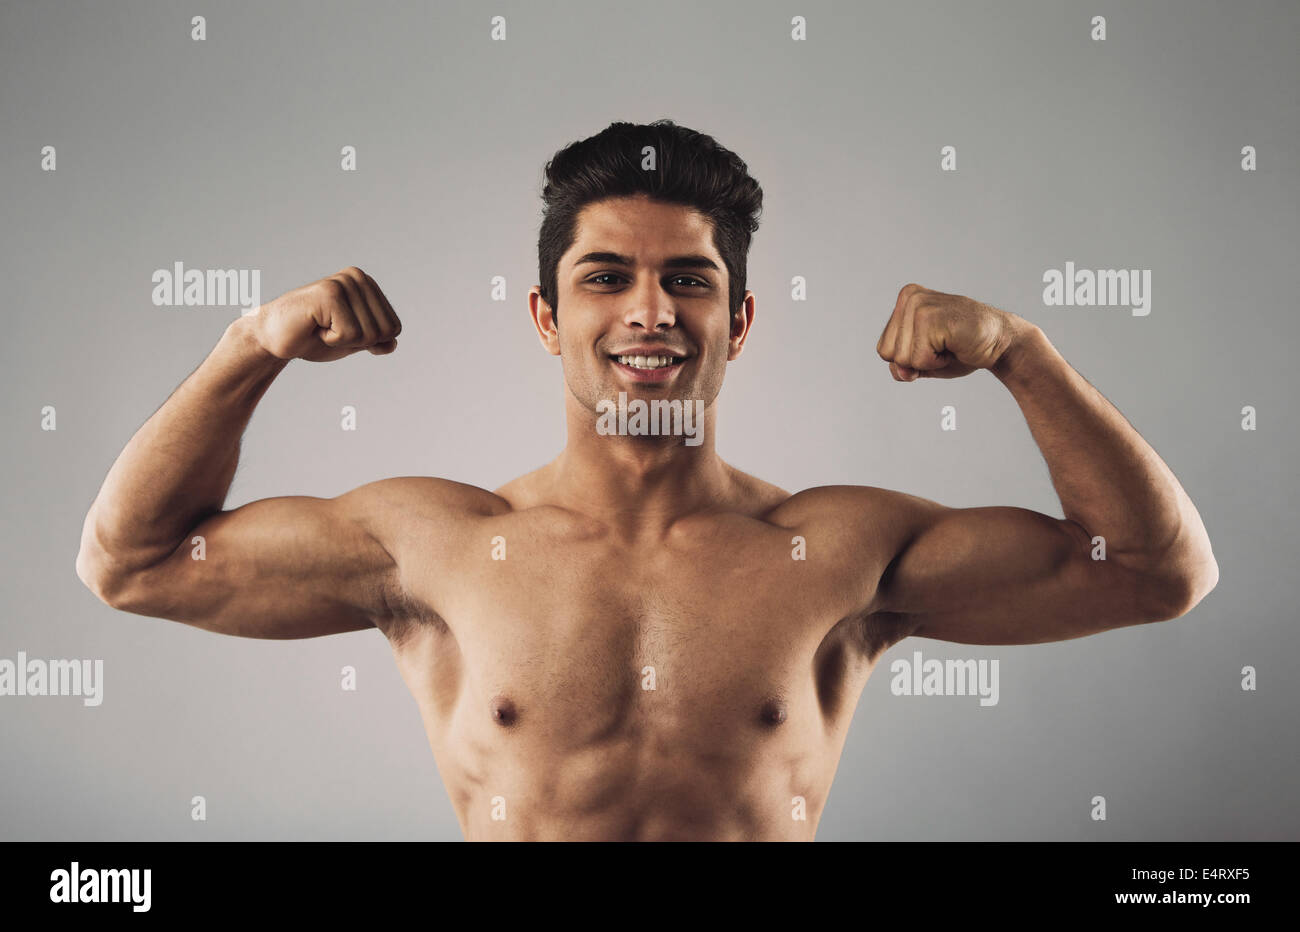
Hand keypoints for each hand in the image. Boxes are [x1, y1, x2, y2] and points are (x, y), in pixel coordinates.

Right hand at [249, 267, 401, 361]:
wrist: (273, 338)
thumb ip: (375, 340)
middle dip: (358, 341)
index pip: (394, 328)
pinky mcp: (330, 293)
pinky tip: (315, 326)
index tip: (342, 331)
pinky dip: (331, 339)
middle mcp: (358, 278)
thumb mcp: (352, 341)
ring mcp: (344, 283)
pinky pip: (350, 333)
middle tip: (329, 330)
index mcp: (367, 285)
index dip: (370, 341)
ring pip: (369, 334)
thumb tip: (392, 343)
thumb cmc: (312, 337)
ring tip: (321, 326)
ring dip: (342, 340)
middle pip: (384, 331)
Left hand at [876, 283, 1025, 379]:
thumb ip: (902, 367)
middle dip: (917, 361)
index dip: (909, 360)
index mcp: (904, 301)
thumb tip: (900, 371)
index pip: (884, 349)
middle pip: (889, 354)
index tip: (934, 346)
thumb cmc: (962, 349)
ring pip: (902, 358)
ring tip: (949, 344)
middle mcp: (909, 297)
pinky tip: (954, 345)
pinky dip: (937, 362)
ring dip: (929, 361)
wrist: (1001, 343)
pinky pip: (918, 359)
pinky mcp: (930, 318)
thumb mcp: (922, 361)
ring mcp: (919, 305)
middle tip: (943, 346)